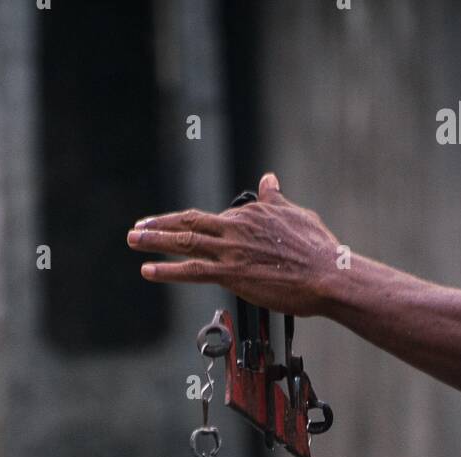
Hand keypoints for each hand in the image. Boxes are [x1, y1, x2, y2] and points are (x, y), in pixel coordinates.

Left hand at [127, 172, 341, 316]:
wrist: (327, 274)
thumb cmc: (318, 250)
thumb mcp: (297, 215)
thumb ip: (276, 199)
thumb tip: (268, 179)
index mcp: (252, 213)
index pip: (217, 219)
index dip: (197, 227)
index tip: (181, 232)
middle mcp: (236, 227)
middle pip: (189, 222)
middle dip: (160, 224)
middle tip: (138, 226)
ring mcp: (231, 249)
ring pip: (184, 241)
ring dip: (154, 240)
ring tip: (133, 239)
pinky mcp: (231, 273)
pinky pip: (191, 270)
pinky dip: (166, 270)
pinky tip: (148, 270)